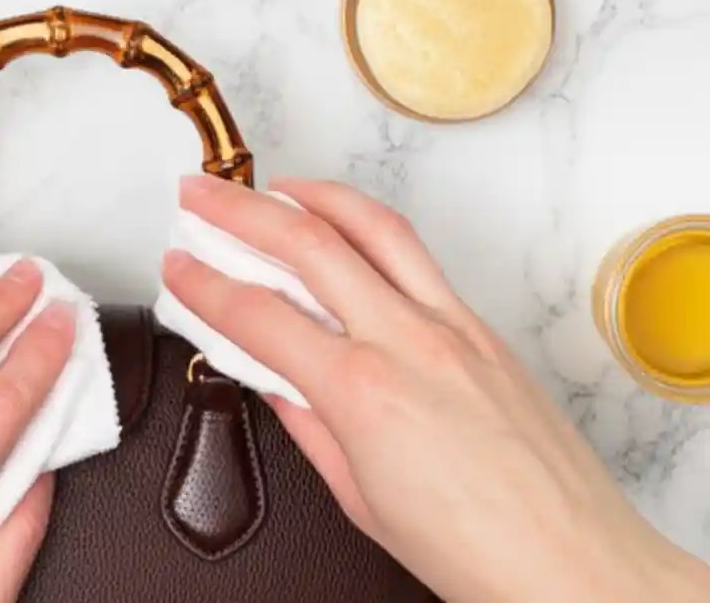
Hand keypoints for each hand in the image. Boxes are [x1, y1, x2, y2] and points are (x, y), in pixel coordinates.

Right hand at [163, 175, 709, 602]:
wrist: (574, 565)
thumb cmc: (477, 551)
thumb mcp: (360, 496)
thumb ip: (308, 425)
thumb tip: (275, 382)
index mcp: (363, 393)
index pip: (260, 316)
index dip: (204, 284)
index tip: (176, 265)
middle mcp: (409, 342)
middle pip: (307, 244)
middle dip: (239, 209)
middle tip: (199, 194)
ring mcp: (454, 327)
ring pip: (374, 227)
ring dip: (313, 194)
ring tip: (273, 186)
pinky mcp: (484, 329)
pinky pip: (418, 256)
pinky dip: (370, 227)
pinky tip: (348, 231)